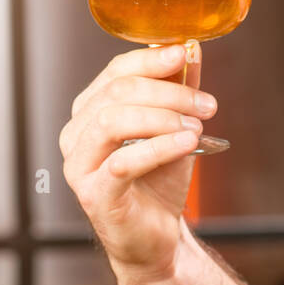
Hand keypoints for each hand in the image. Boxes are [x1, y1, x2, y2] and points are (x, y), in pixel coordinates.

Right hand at [60, 40, 216, 284]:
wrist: (157, 235)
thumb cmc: (161, 178)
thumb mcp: (176, 126)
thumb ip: (179, 89)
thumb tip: (191, 48)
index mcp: (91, 110)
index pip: (116, 71)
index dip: (151, 59)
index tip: (185, 54)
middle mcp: (77, 133)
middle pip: (117, 93)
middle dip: (169, 92)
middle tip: (206, 104)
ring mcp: (79, 164)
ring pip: (112, 121)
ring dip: (162, 118)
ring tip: (197, 127)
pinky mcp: (94, 193)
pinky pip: (122, 161)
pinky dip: (159, 147)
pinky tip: (186, 142)